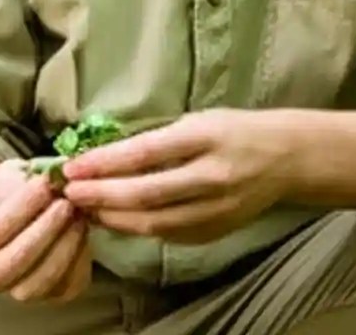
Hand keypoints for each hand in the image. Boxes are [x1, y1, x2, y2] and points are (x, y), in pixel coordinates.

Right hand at [0, 160, 93, 302]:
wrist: (18, 220)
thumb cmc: (9, 195)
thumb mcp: (6, 177)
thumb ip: (20, 180)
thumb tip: (49, 181)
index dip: (23, 206)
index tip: (45, 183)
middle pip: (14, 261)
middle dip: (45, 230)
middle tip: (66, 203)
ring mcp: (15, 292)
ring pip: (40, 280)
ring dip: (64, 246)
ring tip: (78, 216)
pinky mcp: (50, 297)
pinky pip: (67, 286)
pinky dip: (79, 259)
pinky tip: (82, 232)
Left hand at [60, 109, 291, 244]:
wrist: (286, 158)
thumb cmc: (235, 130)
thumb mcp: (199, 120)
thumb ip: (158, 140)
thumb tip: (106, 156)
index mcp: (206, 138)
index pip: (146, 153)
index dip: (105, 163)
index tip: (73, 166)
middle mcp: (212, 176)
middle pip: (146, 194)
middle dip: (101, 195)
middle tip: (69, 192)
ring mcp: (216, 209)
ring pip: (154, 223)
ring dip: (114, 217)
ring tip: (85, 208)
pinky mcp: (216, 231)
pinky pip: (168, 234)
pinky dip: (137, 228)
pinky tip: (116, 219)